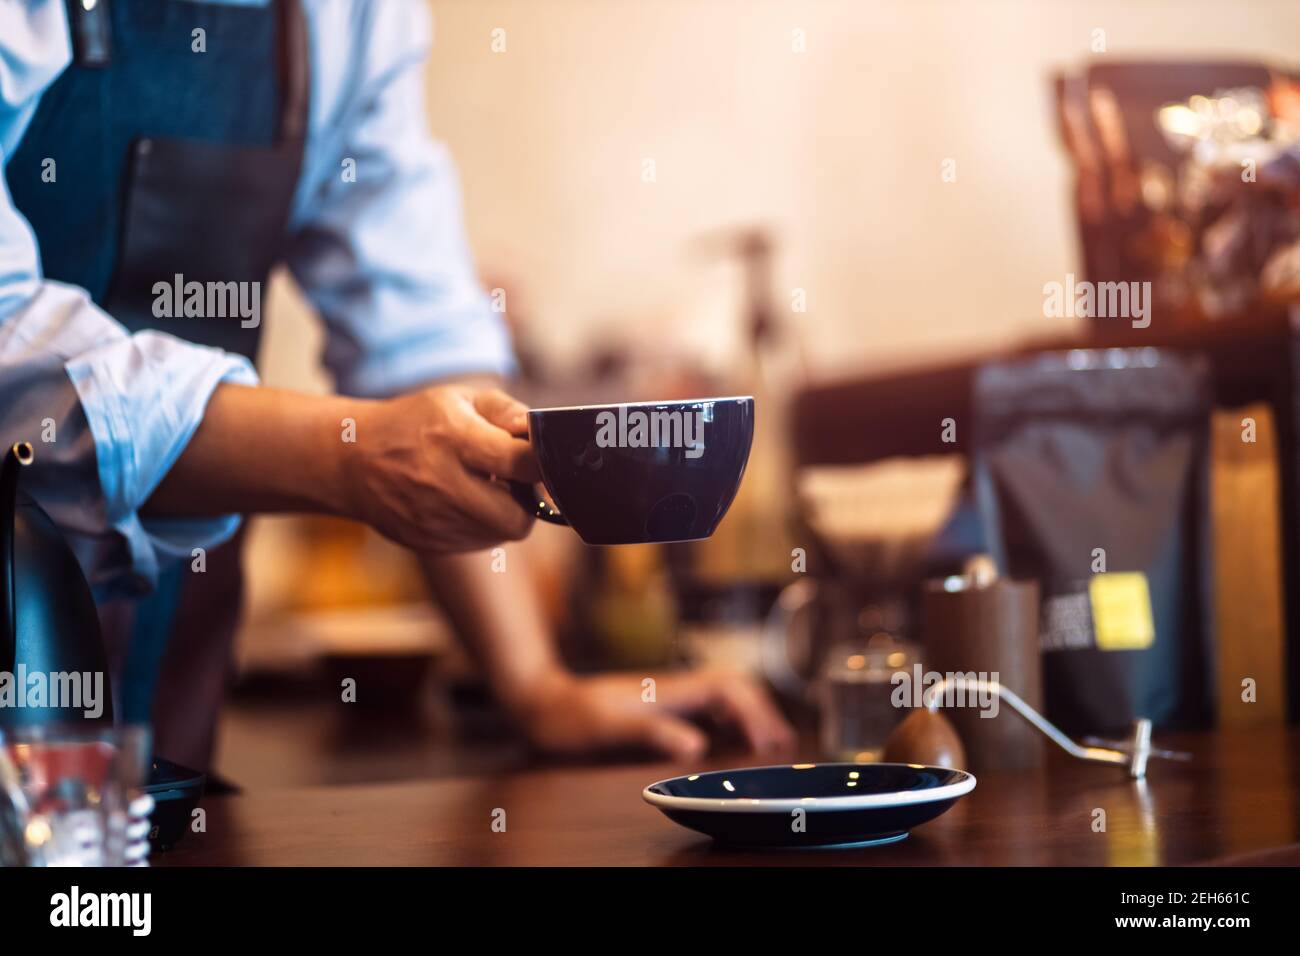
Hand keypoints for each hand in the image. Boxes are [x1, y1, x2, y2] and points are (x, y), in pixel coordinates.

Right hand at [346, 384, 541, 552]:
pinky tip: (462, 502)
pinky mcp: (429, 543)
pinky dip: (482, 526)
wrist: (351, 461)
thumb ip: (505, 411)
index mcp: (454, 440)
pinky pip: (478, 543)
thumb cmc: (415, 424)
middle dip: (527, 501)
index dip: (545, 464)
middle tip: (514, 480)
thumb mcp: (457, 399)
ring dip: (504, 513)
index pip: (521, 463)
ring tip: (483, 486)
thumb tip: (539, 430)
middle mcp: (443, 485)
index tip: (547, 460)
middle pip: (518, 518)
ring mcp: (434, 521)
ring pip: (500, 534)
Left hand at [513, 668, 796, 761]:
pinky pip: (705, 706)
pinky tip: (730, 738)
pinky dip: (728, 719)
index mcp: (669, 689)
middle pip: (734, 686)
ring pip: (722, 694)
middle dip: (761, 710)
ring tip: (768, 741)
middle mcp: (673, 687)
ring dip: (748, 713)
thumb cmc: (572, 717)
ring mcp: (667, 694)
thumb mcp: (610, 728)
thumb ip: (653, 733)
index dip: (754, 712)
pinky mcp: (659, 704)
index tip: (769, 742)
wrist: (541, 701)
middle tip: (781, 743)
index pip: (729, 689)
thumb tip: (696, 748)